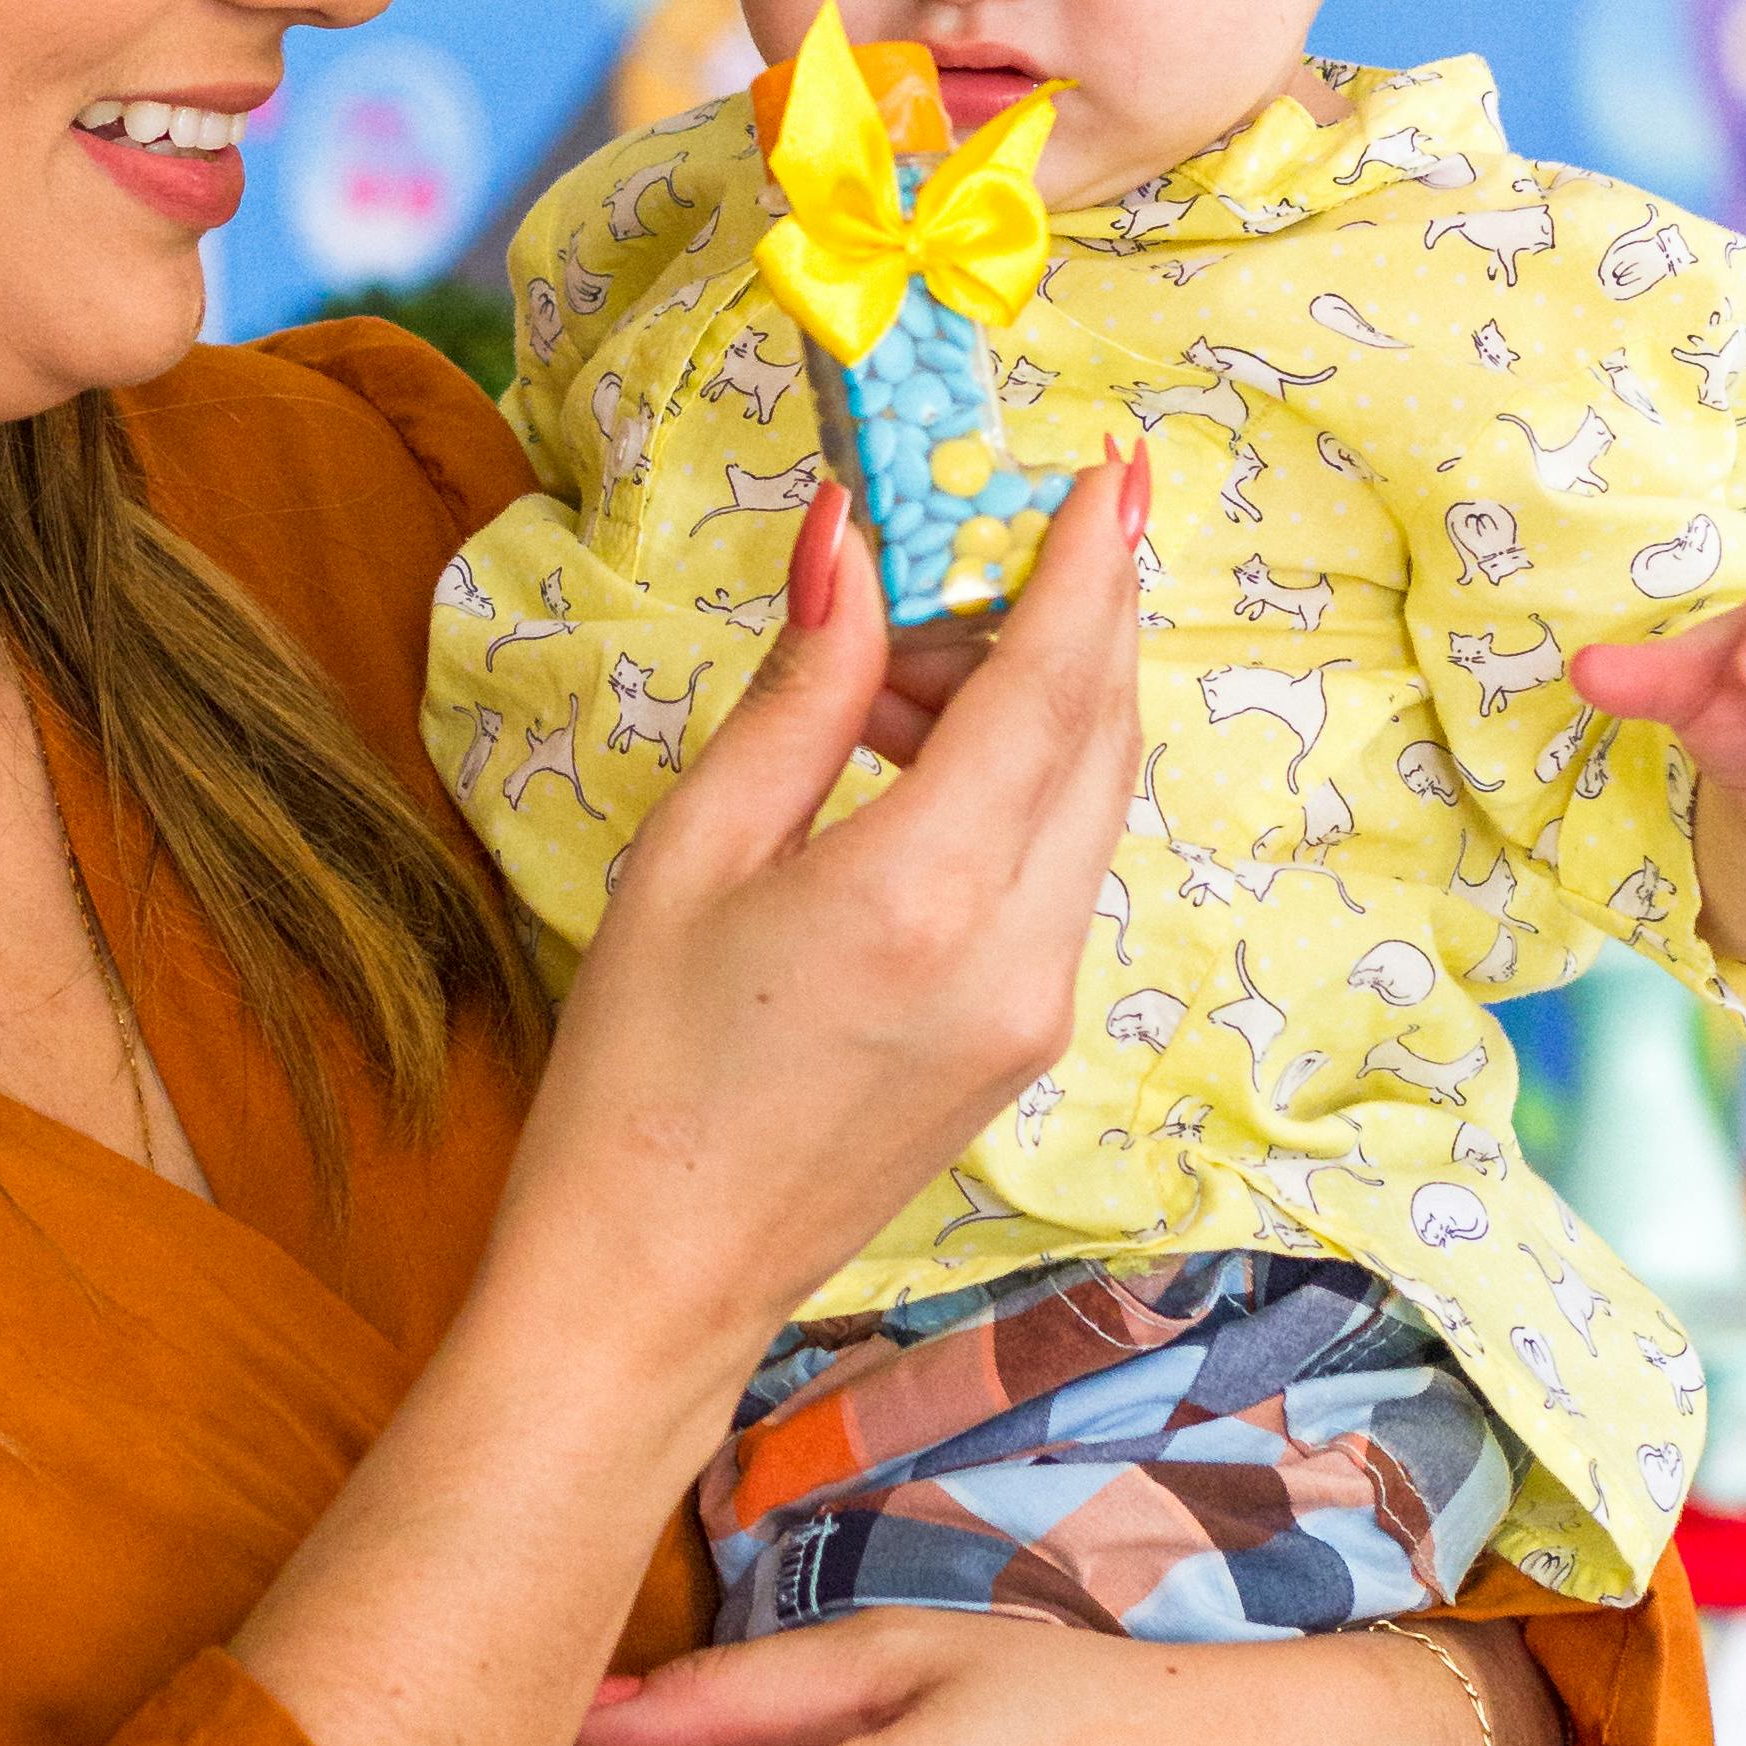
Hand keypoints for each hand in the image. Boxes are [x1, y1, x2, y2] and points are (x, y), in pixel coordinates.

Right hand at [500, 454, 1148, 1384]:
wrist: (655, 1275)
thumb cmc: (637, 1067)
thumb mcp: (693, 851)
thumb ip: (799, 689)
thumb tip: (851, 537)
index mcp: (920, 895)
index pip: (1051, 685)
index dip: (1088, 564)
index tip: (1109, 469)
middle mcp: (1016, 953)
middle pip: (1101, 734)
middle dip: (1075, 609)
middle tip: (1008, 524)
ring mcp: (1039, 1006)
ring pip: (1090, 800)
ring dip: (1031, 699)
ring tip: (891, 666)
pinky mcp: (1030, 1040)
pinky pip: (1059, 869)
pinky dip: (1016, 784)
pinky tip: (908, 761)